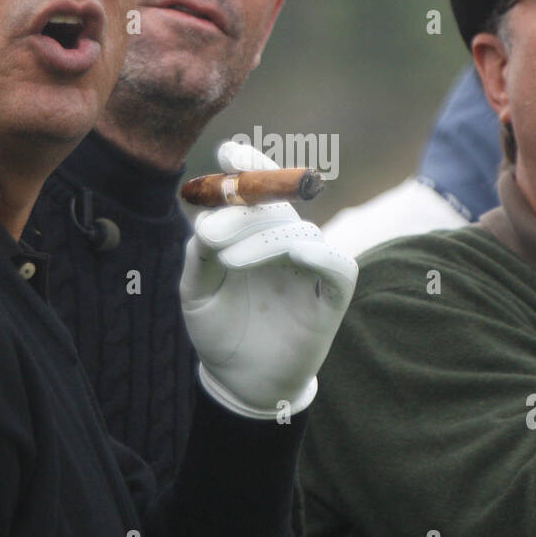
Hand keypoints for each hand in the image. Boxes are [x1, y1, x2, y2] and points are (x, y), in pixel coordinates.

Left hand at [180, 141, 357, 418]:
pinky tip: (297, 252)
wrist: (239, 382)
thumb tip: (208, 220)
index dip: (250, 166)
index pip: (258, 189)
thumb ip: (201, 253)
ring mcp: (310, 266)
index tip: (229, 154)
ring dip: (264, 240)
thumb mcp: (198, 290)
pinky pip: (338, 266)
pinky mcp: (331, 296)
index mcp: (254, 233)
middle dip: (245, 208)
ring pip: (300, 233)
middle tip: (211, 230)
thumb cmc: (219, 331)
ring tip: (229, 261)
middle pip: (277, 205)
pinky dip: (321, 254)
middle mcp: (285, 242)